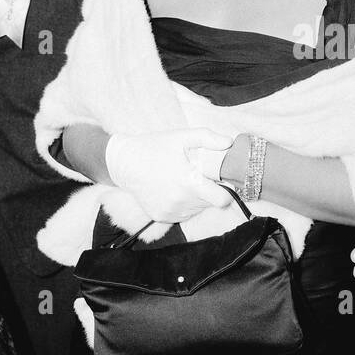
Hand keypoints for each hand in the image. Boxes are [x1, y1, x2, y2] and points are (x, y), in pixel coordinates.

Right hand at [105, 127, 233, 221]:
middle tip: (199, 175)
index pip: (222, 200)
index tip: (222, 182)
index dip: (227, 191)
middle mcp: (181, 202)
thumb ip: (208, 138)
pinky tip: (173, 189)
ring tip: (184, 180)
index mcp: (189, 183)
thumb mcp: (182, 137)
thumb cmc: (155, 147)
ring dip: (197, 198)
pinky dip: (183, 204)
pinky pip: (182, 213)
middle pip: (210, 203)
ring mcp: (170, 212)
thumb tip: (229, 143)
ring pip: (197, 209)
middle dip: (210, 191)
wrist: (124, 163)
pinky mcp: (161, 217)